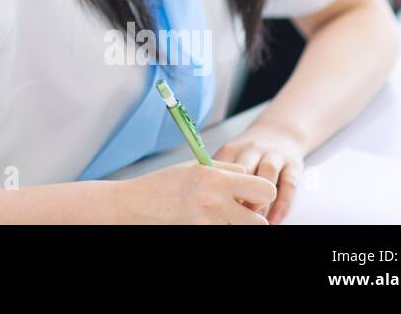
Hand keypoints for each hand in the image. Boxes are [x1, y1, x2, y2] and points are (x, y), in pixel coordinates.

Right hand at [120, 159, 277, 223]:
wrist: (136, 204)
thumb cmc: (164, 184)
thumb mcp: (195, 167)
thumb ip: (225, 170)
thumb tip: (248, 176)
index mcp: (216, 178)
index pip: (264, 189)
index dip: (262, 193)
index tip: (251, 195)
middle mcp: (215, 201)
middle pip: (261, 221)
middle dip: (255, 218)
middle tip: (243, 213)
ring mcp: (208, 222)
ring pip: (244, 229)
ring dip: (237, 225)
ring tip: (221, 216)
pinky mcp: (201, 232)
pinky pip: (225, 233)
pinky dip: (221, 228)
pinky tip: (207, 220)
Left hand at [213, 123, 305, 223]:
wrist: (280, 131)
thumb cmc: (250, 152)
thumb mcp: (231, 156)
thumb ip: (221, 174)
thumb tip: (209, 204)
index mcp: (232, 149)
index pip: (221, 167)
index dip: (218, 188)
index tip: (215, 207)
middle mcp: (252, 149)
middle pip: (244, 169)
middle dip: (239, 193)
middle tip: (234, 214)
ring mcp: (274, 155)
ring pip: (267, 173)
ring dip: (261, 198)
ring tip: (255, 219)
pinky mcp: (293, 165)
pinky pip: (288, 185)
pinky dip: (282, 205)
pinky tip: (274, 220)